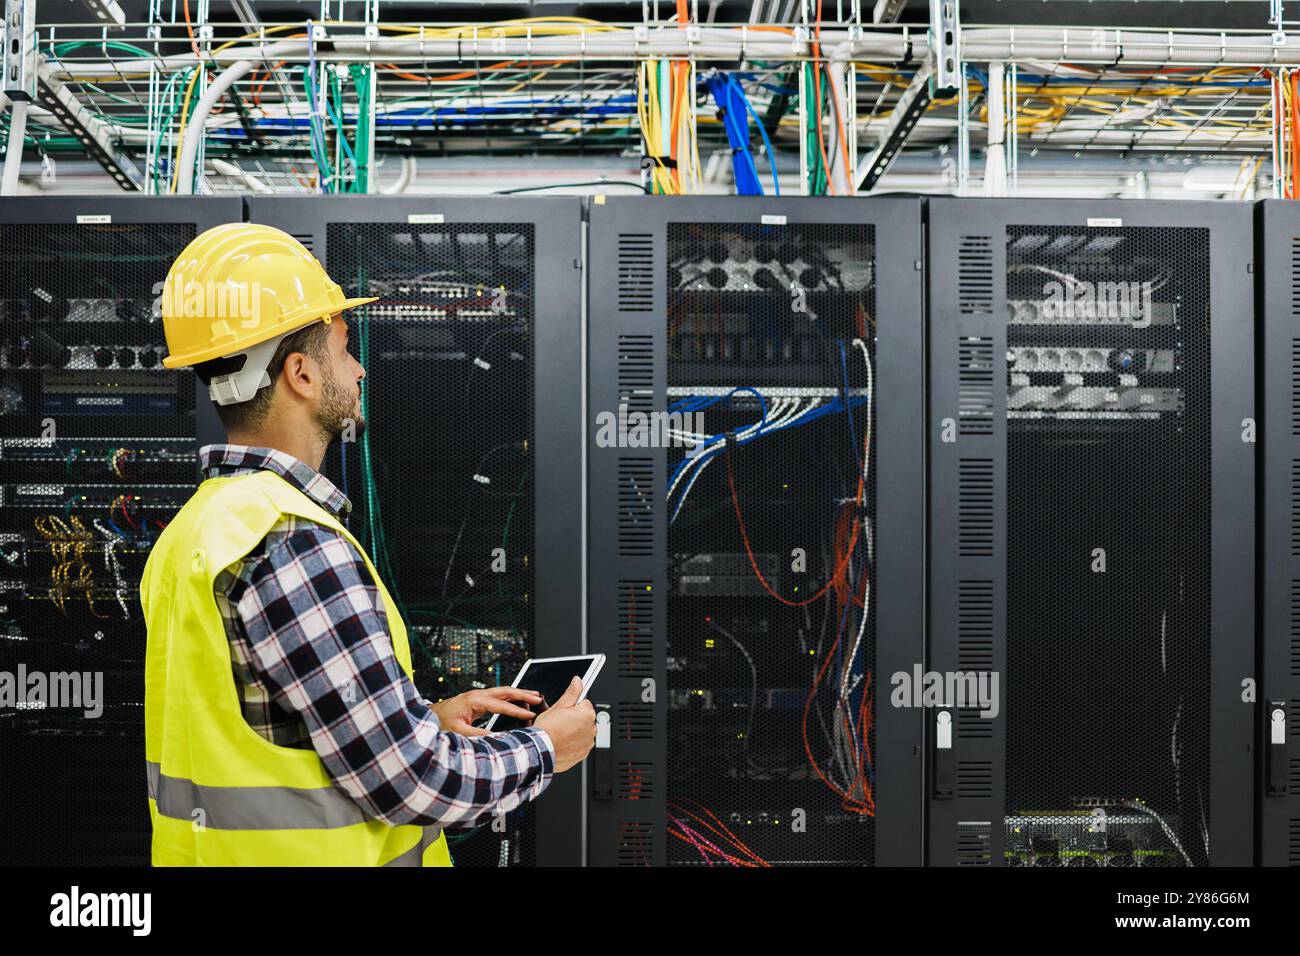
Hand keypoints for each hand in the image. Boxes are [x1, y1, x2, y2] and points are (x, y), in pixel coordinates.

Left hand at [429, 686, 544, 736]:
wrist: (428, 717)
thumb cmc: (440, 723)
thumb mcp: (459, 732)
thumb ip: (479, 735)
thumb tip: (498, 739)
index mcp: (474, 700)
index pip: (501, 705)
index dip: (517, 710)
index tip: (530, 715)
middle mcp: (477, 695)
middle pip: (505, 691)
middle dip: (523, 694)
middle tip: (539, 698)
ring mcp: (477, 696)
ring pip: (502, 692)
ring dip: (518, 694)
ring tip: (533, 696)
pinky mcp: (476, 700)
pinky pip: (497, 696)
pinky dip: (510, 698)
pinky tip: (517, 701)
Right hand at [533, 676, 596, 772]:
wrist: (540, 750)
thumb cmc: (548, 729)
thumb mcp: (558, 706)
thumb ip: (572, 692)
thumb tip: (578, 681)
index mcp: (587, 714)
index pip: (584, 703)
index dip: (572, 706)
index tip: (565, 711)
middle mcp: (592, 728)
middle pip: (584, 718)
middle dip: (575, 719)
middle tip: (560, 722)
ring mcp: (588, 742)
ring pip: (583, 731)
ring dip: (575, 731)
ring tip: (560, 733)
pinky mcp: (584, 753)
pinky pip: (581, 744)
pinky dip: (574, 743)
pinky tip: (563, 742)